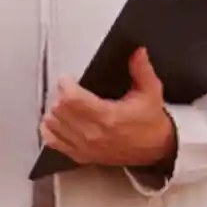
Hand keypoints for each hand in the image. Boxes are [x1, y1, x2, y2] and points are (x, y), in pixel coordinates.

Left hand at [41, 47, 175, 167]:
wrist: (156, 149)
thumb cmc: (151, 121)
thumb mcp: (151, 91)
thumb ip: (141, 69)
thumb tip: (137, 50)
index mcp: (108, 117)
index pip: (71, 99)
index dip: (66, 84)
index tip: (68, 78)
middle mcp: (93, 134)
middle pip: (59, 111)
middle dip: (60, 96)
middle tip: (68, 89)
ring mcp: (86, 147)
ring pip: (52, 126)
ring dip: (54, 112)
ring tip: (65, 104)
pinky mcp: (82, 155)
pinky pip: (53, 143)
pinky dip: (51, 130)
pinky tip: (59, 122)